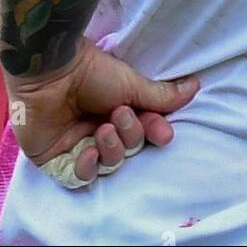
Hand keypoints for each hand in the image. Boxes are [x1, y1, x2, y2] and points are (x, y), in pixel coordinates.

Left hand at [5, 37, 199, 187]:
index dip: (153, 135)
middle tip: (120, 115)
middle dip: (130, 137)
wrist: (51, 69)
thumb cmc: (90, 71)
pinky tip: (88, 151)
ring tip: (103, 129)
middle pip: (127, 151)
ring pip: (106, 165)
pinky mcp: (53, 158)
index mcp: (116, 112)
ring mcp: (75, 145)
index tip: (162, 132)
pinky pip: (76, 177)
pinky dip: (87, 168)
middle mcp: (98, 130)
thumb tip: (195, 86)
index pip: (143, 134)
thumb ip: (162, 95)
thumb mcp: (131, 84)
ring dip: (111, 150)